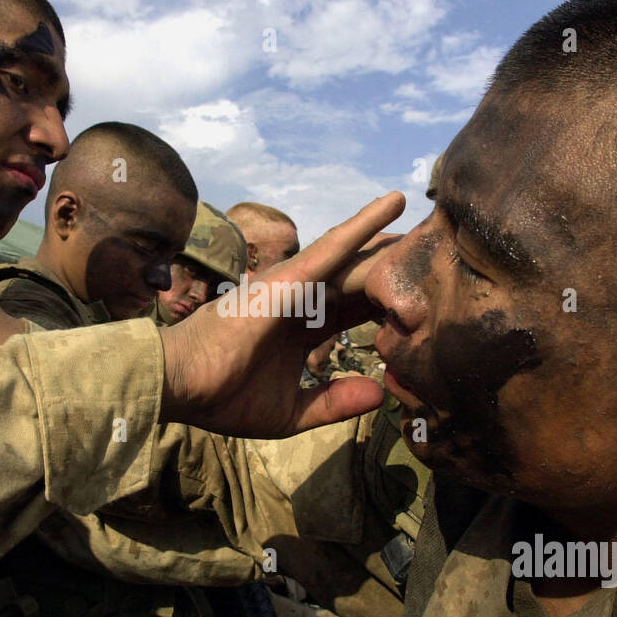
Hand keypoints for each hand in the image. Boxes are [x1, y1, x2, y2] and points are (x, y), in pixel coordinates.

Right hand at [159, 192, 403, 436]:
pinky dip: (362, 225)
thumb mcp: (290, 410)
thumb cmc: (222, 397)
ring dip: (389, 239)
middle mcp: (302, 299)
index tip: (423, 301)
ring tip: (425, 219)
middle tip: (436, 248)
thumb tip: (379, 393)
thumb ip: (333, 402)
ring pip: (354, 258)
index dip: (386, 305)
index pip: (354, 312)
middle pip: (360, 279)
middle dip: (395, 267)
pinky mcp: (289, 278)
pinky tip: (391, 205)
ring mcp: (295, 284)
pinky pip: (333, 248)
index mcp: (301, 328)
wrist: (180, 387)